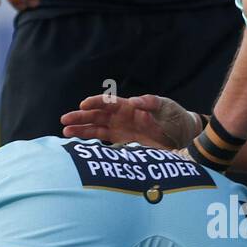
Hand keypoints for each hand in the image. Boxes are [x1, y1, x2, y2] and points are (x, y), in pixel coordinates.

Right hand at [60, 93, 198, 149]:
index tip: (83, 105)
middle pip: (97, 116)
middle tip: (64, 120)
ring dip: (81, 130)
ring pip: (96, 129)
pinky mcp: (123, 142)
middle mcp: (121, 117)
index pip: (108, 102)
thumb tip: (135, 102)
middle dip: (80, 117)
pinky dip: (92, 142)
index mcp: (129, 106)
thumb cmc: (173, 116)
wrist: (182, 134)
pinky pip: (104, 141)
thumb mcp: (165, 106)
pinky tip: (79, 144)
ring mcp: (121, 130)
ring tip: (65, 133)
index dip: (95, 103)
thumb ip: (150, 103)